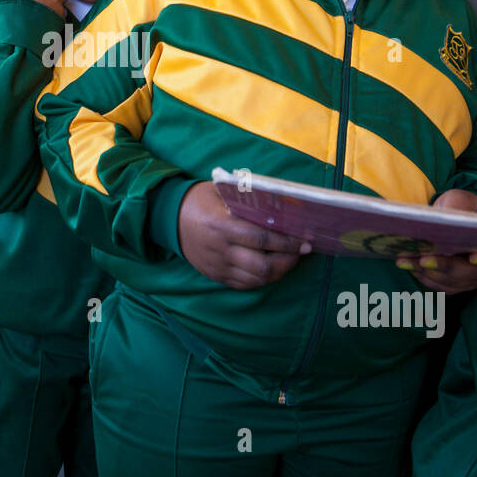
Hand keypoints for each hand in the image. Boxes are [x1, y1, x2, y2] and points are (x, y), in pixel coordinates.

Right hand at [177, 182, 311, 289]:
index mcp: (222, 225)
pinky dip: (262, 279)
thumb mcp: (222, 192)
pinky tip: (273, 269)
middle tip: (302, 252)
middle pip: (262, 265)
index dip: (287, 243)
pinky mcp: (216, 275)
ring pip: (256, 278)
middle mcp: (220, 249)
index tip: (305, 242)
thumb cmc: (201, 200)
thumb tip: (282, 210)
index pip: (262, 239)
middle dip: (288, 261)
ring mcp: (218, 265)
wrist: (170, 217)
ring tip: (290, 261)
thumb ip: (248, 202)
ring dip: (278, 272)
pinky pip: (244, 284)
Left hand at [395, 189, 476, 293]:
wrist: (454, 220)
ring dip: (426, 272)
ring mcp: (470, 279)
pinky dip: (421, 276)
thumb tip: (443, 219)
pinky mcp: (453, 284)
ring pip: (449, 281)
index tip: (473, 257)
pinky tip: (406, 264)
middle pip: (467, 273)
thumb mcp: (460, 200)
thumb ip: (456, 207)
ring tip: (405, 260)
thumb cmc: (461, 207)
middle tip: (423, 259)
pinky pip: (437, 285)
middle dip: (444, 266)